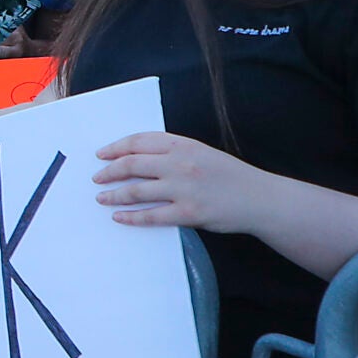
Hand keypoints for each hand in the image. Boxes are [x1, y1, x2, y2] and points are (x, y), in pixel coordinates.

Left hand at [90, 132, 275, 231]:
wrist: (261, 198)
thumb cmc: (230, 176)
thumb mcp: (202, 153)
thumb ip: (174, 153)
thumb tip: (138, 158)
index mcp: (184, 145)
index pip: (140, 141)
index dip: (116, 147)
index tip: (101, 154)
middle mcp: (181, 163)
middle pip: (132, 164)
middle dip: (109, 171)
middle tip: (97, 178)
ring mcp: (184, 188)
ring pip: (136, 190)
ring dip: (114, 195)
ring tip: (102, 198)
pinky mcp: (189, 212)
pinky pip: (151, 216)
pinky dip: (131, 217)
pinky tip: (119, 217)